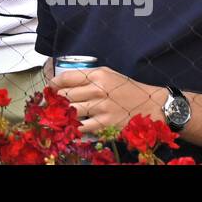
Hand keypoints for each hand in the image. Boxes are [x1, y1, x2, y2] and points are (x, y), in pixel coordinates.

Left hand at [51, 67, 165, 134]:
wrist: (150, 105)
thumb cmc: (127, 88)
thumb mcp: (108, 74)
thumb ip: (87, 76)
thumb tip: (65, 80)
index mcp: (97, 76)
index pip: (66, 78)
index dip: (54, 83)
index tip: (51, 87)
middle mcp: (98, 90)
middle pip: (65, 95)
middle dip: (55, 99)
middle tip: (52, 102)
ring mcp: (101, 108)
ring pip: (70, 111)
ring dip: (61, 113)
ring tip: (58, 114)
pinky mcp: (105, 124)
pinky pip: (82, 127)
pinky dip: (73, 127)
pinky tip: (70, 125)